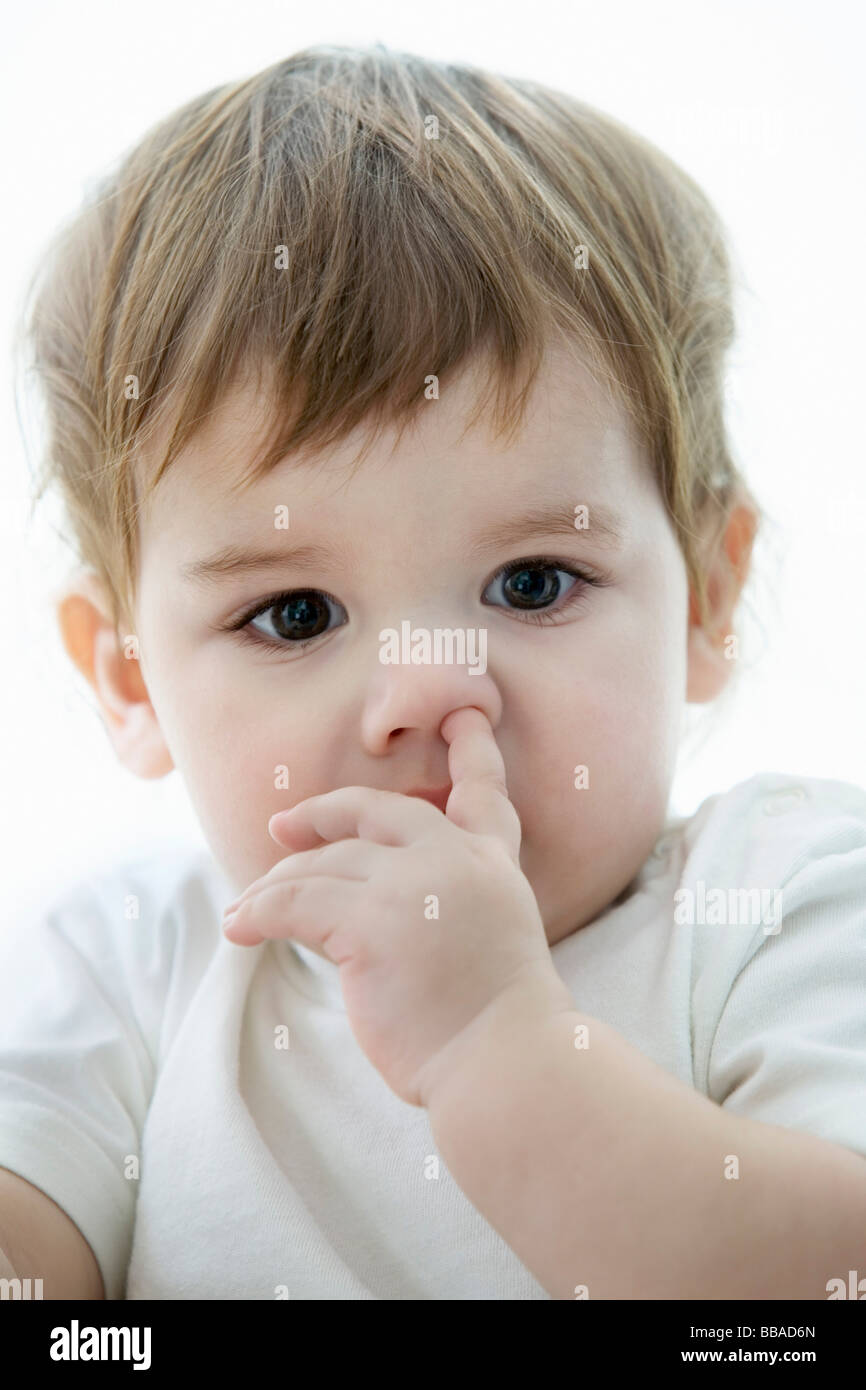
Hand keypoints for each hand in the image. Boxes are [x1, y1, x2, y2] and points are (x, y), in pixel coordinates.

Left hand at [221, 706, 570, 1107]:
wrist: (507, 1063)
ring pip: (323, 865)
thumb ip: (449, 902)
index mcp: (493, 865)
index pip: (483, 793)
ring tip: (243, 911)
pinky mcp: (371, 920)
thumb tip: (369, 902)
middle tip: (281, 828)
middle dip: (323, 815)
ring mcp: (413, 884)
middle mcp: (454, 859)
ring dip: (274, 887)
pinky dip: (257, 915)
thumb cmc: (497, 1027)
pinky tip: (238, 929)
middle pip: (375, 811)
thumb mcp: (489, 940)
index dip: (473, 751)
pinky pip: (293, 904)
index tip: (465, 714)